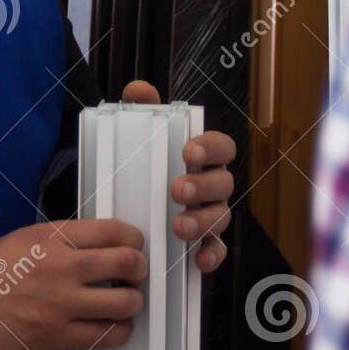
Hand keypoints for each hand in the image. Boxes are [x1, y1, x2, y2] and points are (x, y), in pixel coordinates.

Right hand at [0, 219, 145, 349]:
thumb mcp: (18, 240)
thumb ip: (58, 241)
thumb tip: (92, 246)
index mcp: (49, 238)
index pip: (114, 231)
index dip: (134, 239)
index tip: (134, 245)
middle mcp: (59, 267)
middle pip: (128, 263)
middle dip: (139, 270)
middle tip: (135, 274)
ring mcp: (59, 304)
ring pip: (124, 303)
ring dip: (131, 303)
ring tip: (124, 302)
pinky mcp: (55, 336)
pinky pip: (105, 336)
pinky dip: (116, 332)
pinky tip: (109, 327)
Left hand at [121, 80, 234, 272]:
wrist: (124, 201)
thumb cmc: (143, 163)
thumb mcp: (137, 133)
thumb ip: (140, 108)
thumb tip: (141, 90)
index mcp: (203, 157)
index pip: (222, 147)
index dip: (211, 148)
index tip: (189, 152)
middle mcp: (213, 185)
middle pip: (223, 183)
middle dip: (203, 186)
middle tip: (177, 190)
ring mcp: (211, 215)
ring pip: (221, 217)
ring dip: (203, 222)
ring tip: (178, 227)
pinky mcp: (203, 243)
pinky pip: (216, 251)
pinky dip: (211, 255)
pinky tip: (198, 259)